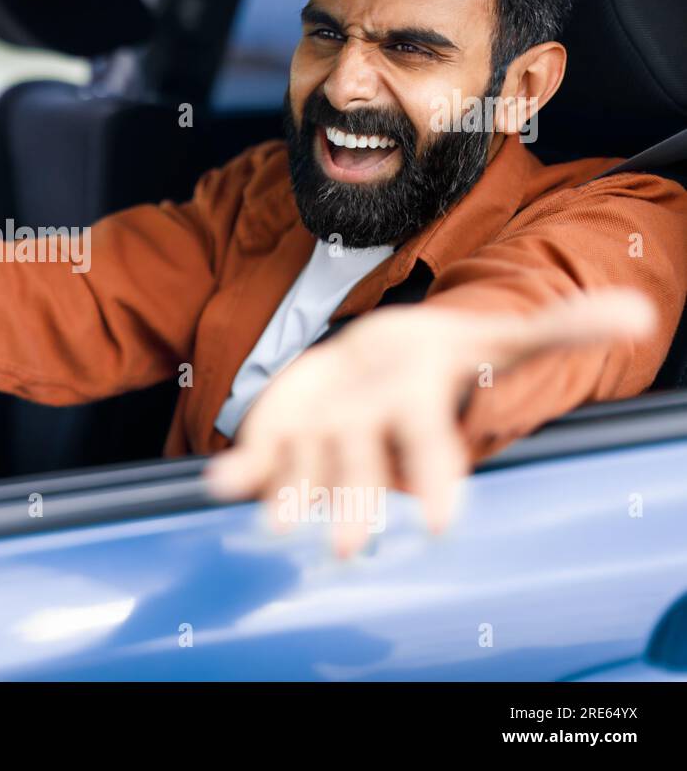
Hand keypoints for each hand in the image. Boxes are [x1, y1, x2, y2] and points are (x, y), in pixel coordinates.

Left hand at [205, 288, 655, 556]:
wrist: (379, 356)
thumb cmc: (439, 354)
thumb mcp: (493, 334)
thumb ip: (557, 329)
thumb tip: (637, 309)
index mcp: (414, 414)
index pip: (430, 452)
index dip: (438, 482)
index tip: (444, 522)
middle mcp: (366, 435)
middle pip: (361, 474)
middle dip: (356, 509)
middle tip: (347, 549)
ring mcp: (319, 434)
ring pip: (304, 469)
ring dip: (289, 496)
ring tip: (275, 524)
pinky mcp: (281, 427)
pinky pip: (260, 454)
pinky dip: (241, 470)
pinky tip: (220, 482)